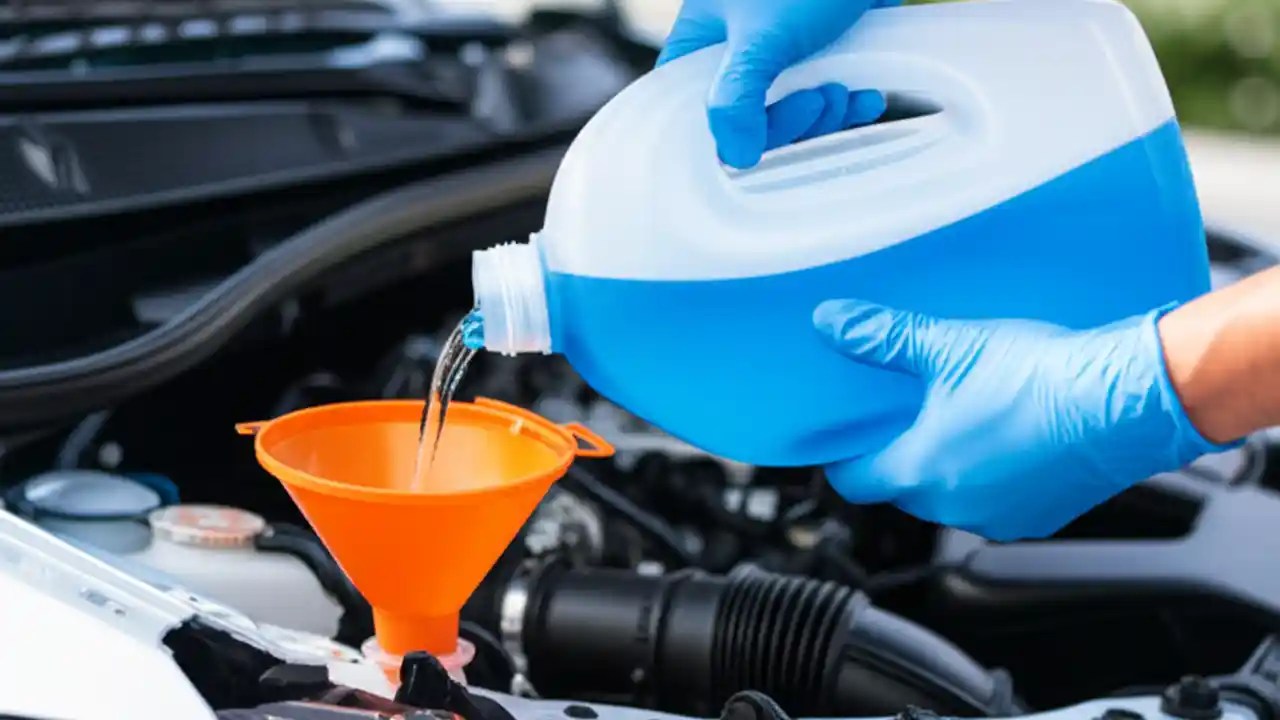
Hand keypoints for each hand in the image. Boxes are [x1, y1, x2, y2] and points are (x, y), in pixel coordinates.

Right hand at [657, 0, 898, 168]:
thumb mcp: (763, 38)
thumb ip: (739, 98)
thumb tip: (734, 158)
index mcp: (699, 44)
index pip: (693, 113)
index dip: (726, 135)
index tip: (761, 139)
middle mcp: (732, 51)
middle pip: (748, 120)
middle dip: (789, 124)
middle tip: (819, 103)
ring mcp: (777, 51)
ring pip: (790, 112)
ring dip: (824, 116)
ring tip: (846, 94)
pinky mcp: (820, 49)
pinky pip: (824, 94)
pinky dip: (846, 103)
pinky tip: (866, 95)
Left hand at [811, 299, 1234, 541]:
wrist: (1128, 398)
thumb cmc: (1042, 378)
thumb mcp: (949, 346)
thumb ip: (883, 337)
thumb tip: (833, 323)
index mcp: (919, 472)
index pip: (852, 481)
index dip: (844, 452)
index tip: (848, 428)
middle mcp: (954, 507)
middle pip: (900, 486)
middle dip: (898, 449)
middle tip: (906, 406)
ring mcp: (1000, 517)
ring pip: (950, 494)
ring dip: (948, 462)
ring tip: (961, 412)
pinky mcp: (1041, 516)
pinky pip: (997, 499)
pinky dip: (992, 472)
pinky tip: (1006, 431)